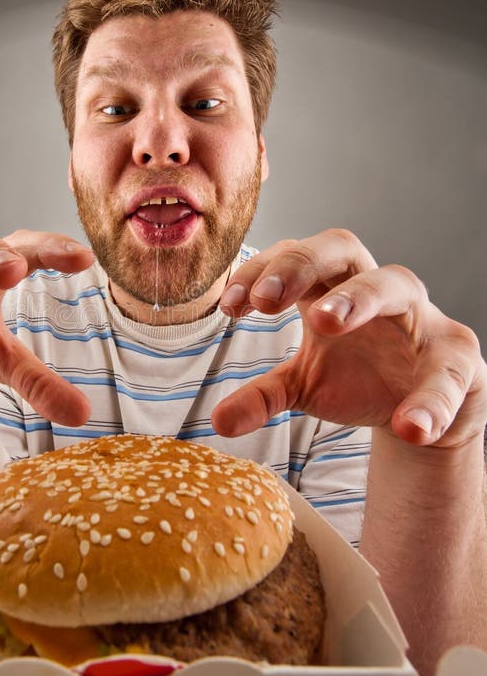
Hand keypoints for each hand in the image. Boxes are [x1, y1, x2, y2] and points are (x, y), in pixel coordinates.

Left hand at [214, 229, 486, 448]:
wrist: (420, 410)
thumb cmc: (357, 376)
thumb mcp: (305, 385)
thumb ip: (263, 396)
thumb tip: (218, 421)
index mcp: (329, 287)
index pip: (292, 257)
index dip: (261, 272)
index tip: (231, 307)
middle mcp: (373, 288)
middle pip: (340, 249)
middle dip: (301, 265)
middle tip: (268, 298)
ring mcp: (418, 316)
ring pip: (395, 284)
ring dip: (359, 297)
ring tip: (324, 324)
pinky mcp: (457, 355)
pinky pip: (449, 368)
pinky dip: (431, 397)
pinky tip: (409, 427)